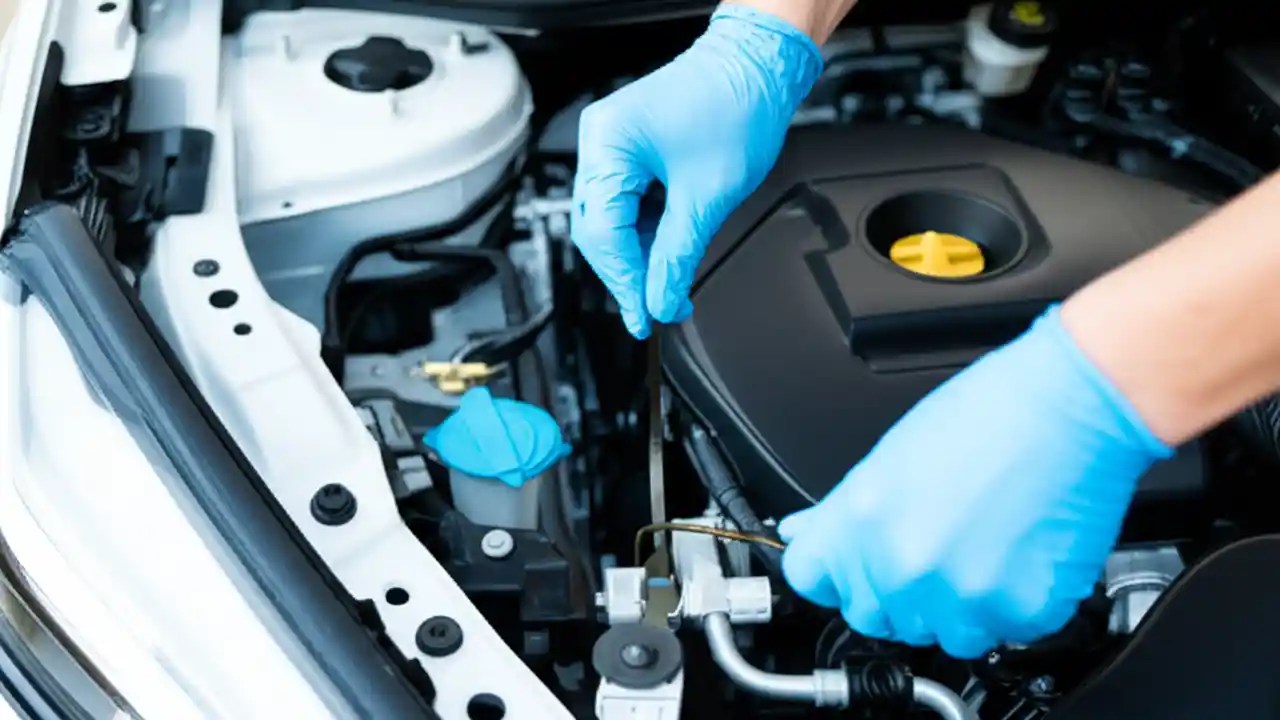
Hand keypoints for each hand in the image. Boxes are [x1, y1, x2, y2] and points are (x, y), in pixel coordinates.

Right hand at [571, 5, 822, 337]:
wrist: (760, 66)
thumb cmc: (737, 106)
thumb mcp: (707, 198)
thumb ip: (677, 257)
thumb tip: (660, 300)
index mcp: (608, 146)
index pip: (603, 235)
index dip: (626, 284)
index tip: (645, 317)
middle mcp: (599, 142)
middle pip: (599, 231)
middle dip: (629, 274)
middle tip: (655, 308)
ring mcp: (612, 144)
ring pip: (612, 221)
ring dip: (640, 255)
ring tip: (668, 283)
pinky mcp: (630, 149)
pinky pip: (627, 202)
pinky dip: (646, 232)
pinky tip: (666, 251)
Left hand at [779, 307, 1172, 657]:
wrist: (1071, 406)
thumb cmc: (988, 416)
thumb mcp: (891, 456)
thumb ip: (843, 512)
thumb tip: (804, 533)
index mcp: (860, 523)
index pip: (810, 580)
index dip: (838, 569)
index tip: (856, 561)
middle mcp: (903, 568)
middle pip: (875, 614)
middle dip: (900, 589)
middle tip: (940, 540)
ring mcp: (961, 597)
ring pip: (942, 634)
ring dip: (960, 604)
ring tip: (985, 542)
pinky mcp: (1019, 612)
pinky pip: (1004, 632)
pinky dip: (1014, 605)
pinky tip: (1019, 552)